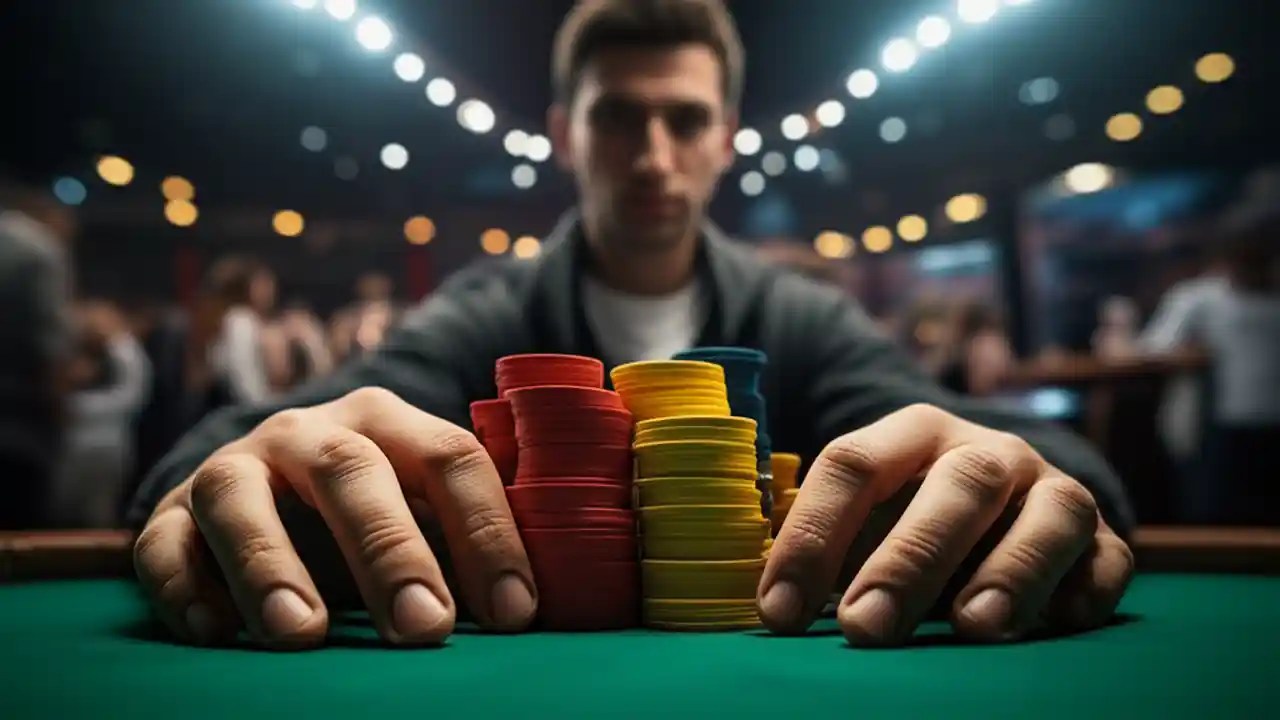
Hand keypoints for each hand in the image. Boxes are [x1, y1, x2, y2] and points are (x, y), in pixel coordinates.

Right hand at [133, 387, 536, 648]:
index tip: (517, 614)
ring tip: (306, 634)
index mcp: (390, 421)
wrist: (263, 480)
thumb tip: (544, 609)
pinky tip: (214, 634)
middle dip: (392, 552)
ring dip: (271, 564)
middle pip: (354, 473)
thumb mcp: (423, 506)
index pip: (451, 458)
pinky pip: (165, 542)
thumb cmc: (370, 508)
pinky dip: (184, 586)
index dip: (488, 535)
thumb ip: (470, 537)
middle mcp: (311, 432)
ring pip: (241, 497)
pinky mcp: (172, 511)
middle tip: (425, 629)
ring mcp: (236, 465)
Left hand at [758, 404, 1132, 645]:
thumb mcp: (862, 515)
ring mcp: (1051, 489)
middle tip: (865, 628)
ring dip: (1012, 570)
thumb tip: (769, 604)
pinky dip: (1087, 590)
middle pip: (955, 487)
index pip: (854, 464)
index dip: (812, 535)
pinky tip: (1058, 624)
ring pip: (1049, 514)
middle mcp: (988, 451)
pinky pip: (1109, 559)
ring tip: (974, 629)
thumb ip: (823, 545)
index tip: (778, 610)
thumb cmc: (909, 515)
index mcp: (912, 432)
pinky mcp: (1103, 539)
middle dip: (908, 559)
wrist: (1008, 499)